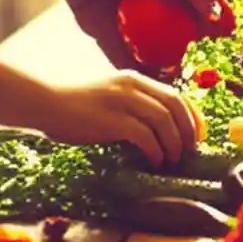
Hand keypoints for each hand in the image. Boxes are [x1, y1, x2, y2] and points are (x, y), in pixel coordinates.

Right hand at [30, 71, 200, 165]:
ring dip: (173, 143)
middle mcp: (132, 86)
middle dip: (188, 130)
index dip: (192, 117)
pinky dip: (155, 149)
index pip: (176, 95)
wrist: (45, 103)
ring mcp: (121, 101)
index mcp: (135, 79)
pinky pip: (144, 135)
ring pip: (163, 121)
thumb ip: (133, 105)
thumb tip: (161, 129)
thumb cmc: (75, 106)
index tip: (197, 136)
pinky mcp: (111, 119)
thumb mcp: (110, 96)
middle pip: (175, 106)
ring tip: (172, 159)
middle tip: (189, 152)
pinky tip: (154, 161)